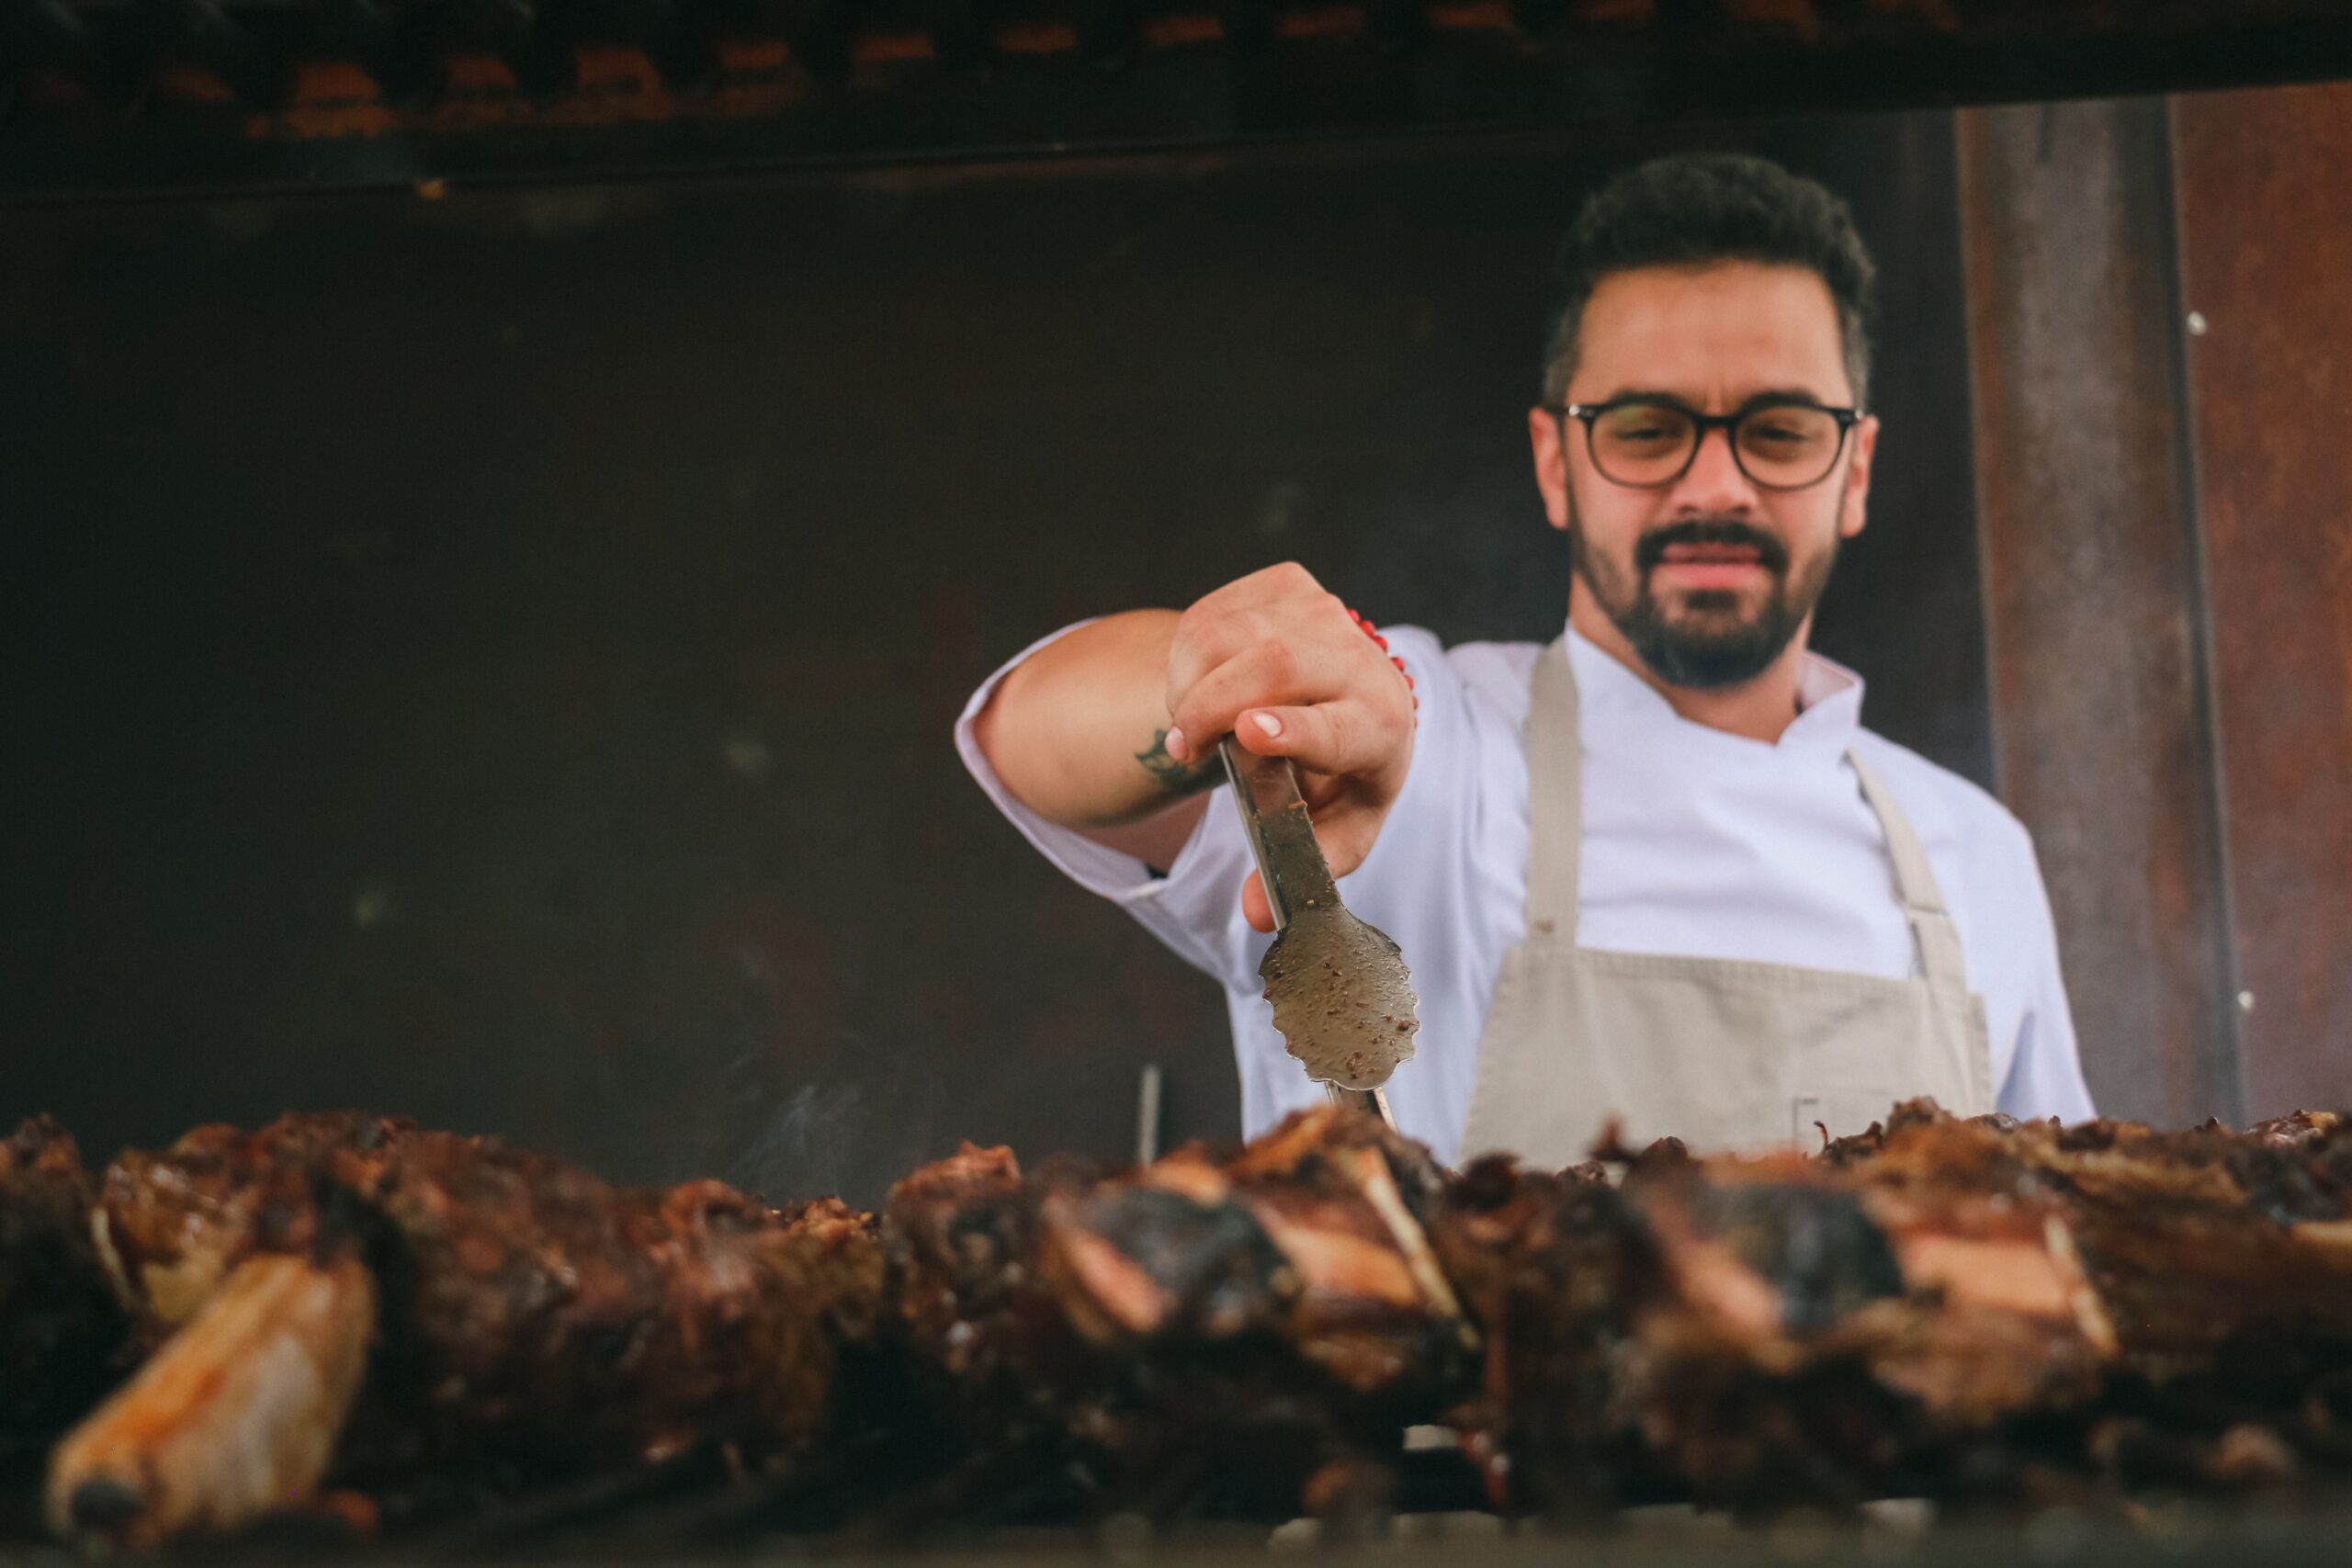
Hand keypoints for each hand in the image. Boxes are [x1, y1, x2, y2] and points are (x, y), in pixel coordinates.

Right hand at [1162, 563, 1416, 932]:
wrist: (1352, 700)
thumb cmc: (1341, 779)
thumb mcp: (1335, 830)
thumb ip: (1301, 870)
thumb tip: (1258, 913)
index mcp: (1383, 728)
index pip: (1336, 725)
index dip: (1294, 729)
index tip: (1251, 732)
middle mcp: (1362, 661)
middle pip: (1274, 667)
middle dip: (1210, 708)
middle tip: (1185, 748)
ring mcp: (1325, 614)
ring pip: (1229, 637)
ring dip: (1191, 687)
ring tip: (1196, 727)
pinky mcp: (1289, 585)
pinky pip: (1214, 615)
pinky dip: (1188, 659)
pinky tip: (1206, 687)